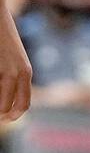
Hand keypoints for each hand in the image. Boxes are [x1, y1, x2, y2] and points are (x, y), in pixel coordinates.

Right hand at [0, 3, 31, 121]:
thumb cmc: (1, 34)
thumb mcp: (12, 57)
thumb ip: (14, 74)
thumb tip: (8, 96)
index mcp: (25, 72)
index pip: (24, 104)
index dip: (14, 115)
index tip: (4, 118)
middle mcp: (19, 73)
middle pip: (11, 108)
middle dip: (1, 115)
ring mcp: (6, 69)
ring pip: (1, 104)